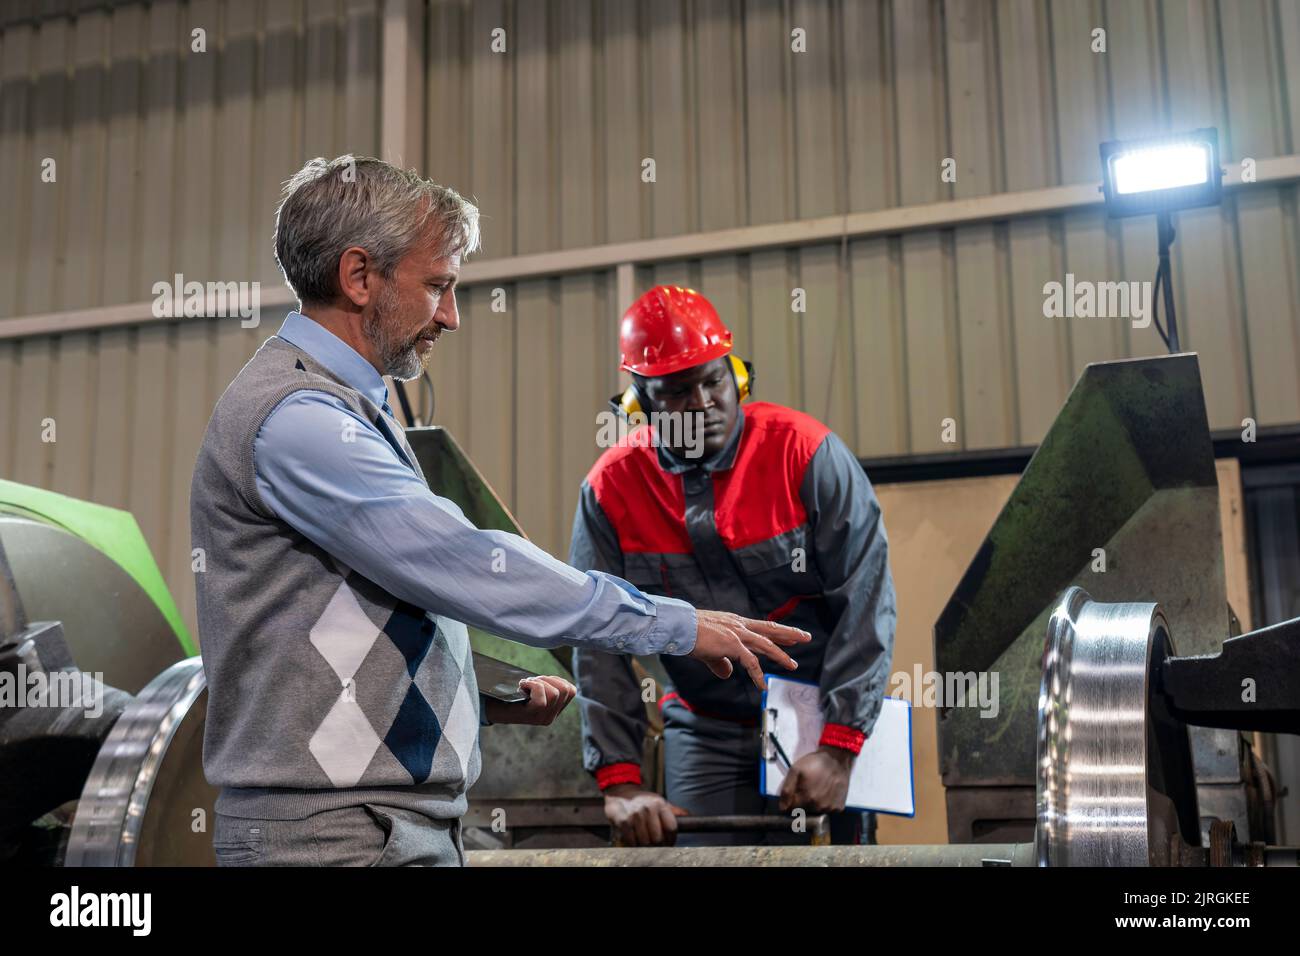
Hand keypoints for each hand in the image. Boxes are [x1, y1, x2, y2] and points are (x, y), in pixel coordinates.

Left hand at [482, 675, 575, 725]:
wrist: (492, 708)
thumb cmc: (512, 696)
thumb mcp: (534, 692)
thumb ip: (548, 689)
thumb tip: (561, 682)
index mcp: (554, 711)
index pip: (571, 691)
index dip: (558, 680)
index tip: (541, 680)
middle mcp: (550, 717)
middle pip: (564, 690)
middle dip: (548, 679)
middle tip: (532, 682)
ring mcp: (542, 718)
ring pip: (555, 693)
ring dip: (539, 682)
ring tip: (526, 684)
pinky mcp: (532, 716)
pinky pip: (541, 699)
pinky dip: (532, 686)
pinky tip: (522, 687)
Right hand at [603, 785, 687, 845]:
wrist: (620, 793)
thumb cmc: (642, 801)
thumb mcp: (659, 802)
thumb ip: (673, 810)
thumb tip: (688, 815)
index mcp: (660, 804)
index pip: (671, 828)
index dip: (671, 840)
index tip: (668, 843)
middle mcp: (649, 808)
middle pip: (658, 838)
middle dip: (657, 846)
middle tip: (655, 846)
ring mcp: (636, 815)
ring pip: (645, 842)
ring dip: (644, 846)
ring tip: (644, 843)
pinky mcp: (624, 821)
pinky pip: (632, 841)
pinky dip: (633, 845)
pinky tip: (634, 840)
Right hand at [688, 609, 809, 688]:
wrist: (679, 627)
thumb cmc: (690, 635)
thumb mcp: (709, 650)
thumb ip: (720, 662)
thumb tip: (728, 674)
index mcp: (735, 623)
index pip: (761, 627)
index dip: (777, 632)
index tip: (791, 635)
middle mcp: (739, 626)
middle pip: (770, 630)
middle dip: (789, 634)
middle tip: (806, 637)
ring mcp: (737, 634)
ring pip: (766, 644)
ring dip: (781, 655)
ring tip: (793, 665)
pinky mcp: (732, 644)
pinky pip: (750, 662)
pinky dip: (757, 675)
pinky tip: (762, 685)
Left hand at [778, 746, 853, 813]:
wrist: (836, 758)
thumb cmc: (815, 763)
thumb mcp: (795, 770)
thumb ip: (787, 790)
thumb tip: (782, 807)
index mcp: (806, 799)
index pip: (792, 810)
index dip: (791, 802)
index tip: (795, 794)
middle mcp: (818, 807)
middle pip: (804, 812)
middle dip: (803, 802)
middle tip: (807, 788)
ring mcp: (830, 808)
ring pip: (816, 812)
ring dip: (815, 804)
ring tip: (818, 789)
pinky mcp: (839, 807)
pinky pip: (829, 811)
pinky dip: (826, 804)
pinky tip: (827, 793)